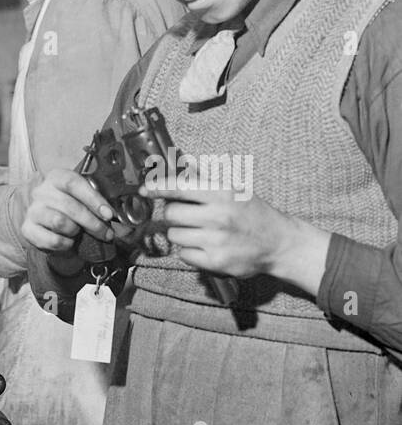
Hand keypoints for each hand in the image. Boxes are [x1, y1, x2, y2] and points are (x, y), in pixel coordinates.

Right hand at [21, 168, 113, 253]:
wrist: (48, 223)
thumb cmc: (70, 209)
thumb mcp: (83, 198)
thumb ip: (96, 203)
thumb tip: (113, 216)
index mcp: (56, 177)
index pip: (74, 184)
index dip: (93, 199)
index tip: (109, 214)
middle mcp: (41, 191)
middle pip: (69, 206)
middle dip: (92, 222)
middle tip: (106, 233)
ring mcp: (33, 210)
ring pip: (60, 222)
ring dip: (75, 231)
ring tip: (79, 233)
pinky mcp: (27, 229)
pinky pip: (52, 240)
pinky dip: (66, 244)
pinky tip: (69, 242)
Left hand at [139, 183, 327, 289]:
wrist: (280, 243)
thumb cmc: (253, 213)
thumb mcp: (235, 189)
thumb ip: (207, 178)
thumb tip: (182, 163)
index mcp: (223, 194)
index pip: (180, 187)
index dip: (159, 187)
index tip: (145, 189)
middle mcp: (219, 216)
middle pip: (171, 214)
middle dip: (175, 214)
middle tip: (189, 214)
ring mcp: (216, 240)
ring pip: (175, 235)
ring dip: (182, 233)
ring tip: (202, 231)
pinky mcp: (214, 261)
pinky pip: (184, 254)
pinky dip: (190, 251)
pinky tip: (207, 246)